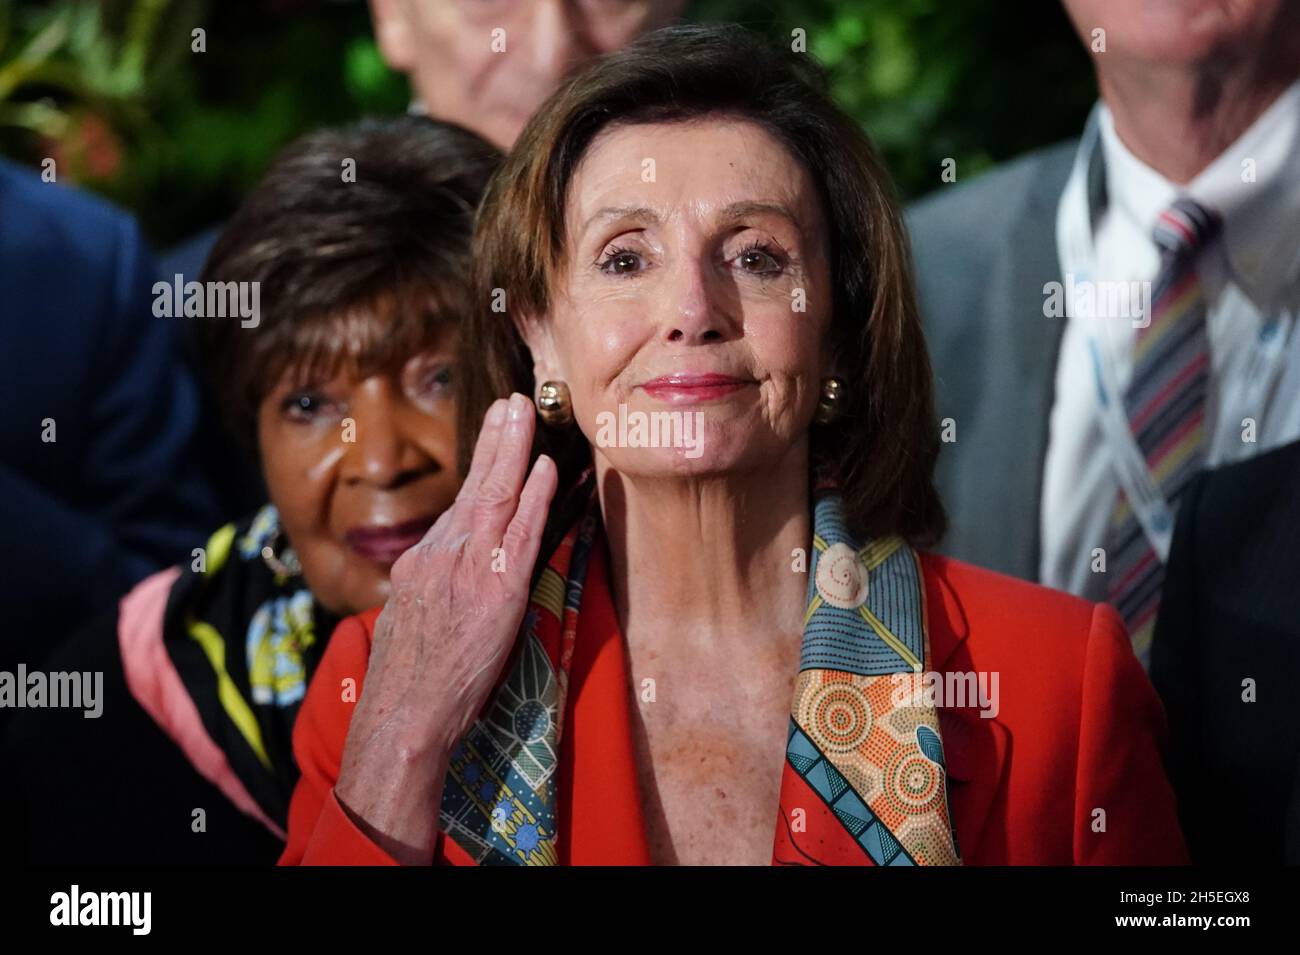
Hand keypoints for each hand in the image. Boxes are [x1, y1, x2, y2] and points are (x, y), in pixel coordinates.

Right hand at [333, 392, 557, 862]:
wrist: (402, 717)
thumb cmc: (405, 685)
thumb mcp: (403, 623)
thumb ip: (426, 590)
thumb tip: (440, 575)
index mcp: (419, 565)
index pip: (457, 509)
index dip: (480, 473)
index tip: (492, 440)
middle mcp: (440, 557)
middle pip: (471, 487)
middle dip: (493, 440)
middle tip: (510, 403)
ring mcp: (467, 570)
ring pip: (494, 496)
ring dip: (512, 449)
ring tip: (525, 412)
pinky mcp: (496, 592)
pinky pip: (521, 533)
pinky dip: (533, 496)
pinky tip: (545, 468)